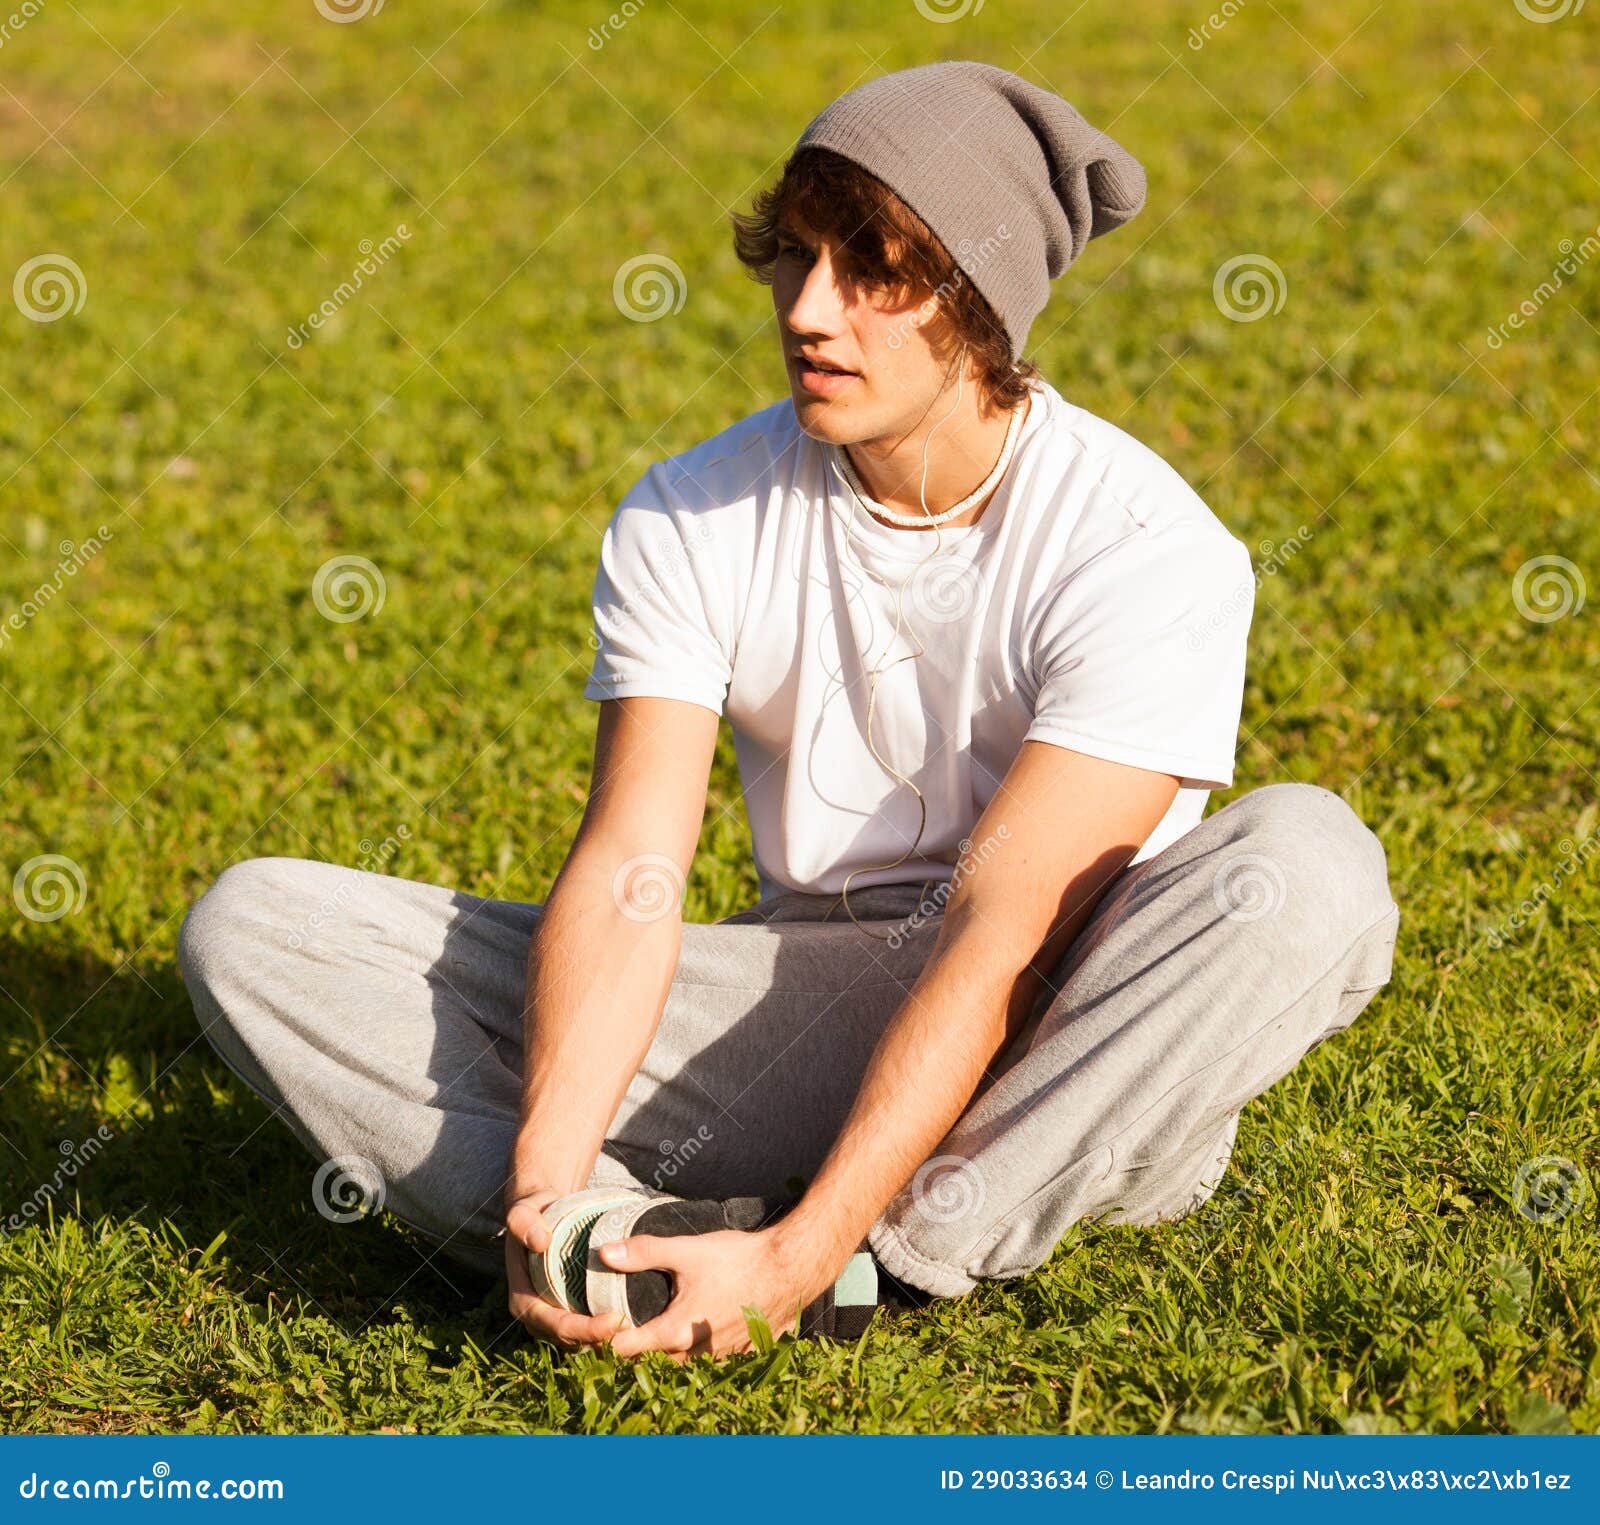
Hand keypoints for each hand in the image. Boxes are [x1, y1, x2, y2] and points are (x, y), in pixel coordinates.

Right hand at [504, 1190, 625, 1351]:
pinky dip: (609, 1333)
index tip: (616, 1319)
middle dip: (604, 1340)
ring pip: (583, 1343)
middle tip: (637, 1330)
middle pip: (573, 1341)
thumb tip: (541, 1241)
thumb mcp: (523, 1211)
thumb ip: (523, 1222)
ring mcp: (554, 1319)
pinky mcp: (570, 1313)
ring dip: (610, 1341)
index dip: (586, 1329)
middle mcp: (538, 1318)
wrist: (542, 1214)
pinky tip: (636, 1326)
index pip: (557, 1326)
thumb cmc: (534, 1213)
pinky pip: (589, 1332)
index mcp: (523, 1302)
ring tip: (642, 1333)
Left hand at [598, 1225, 829, 1360]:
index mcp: (676, 1331)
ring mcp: (719, 1357)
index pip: (625, 1349)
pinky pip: (707, 1362)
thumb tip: (605, 1253)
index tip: (601, 1324)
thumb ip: (644, 1252)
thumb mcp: (687, 1251)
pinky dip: (694, 1352)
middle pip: (650, 1363)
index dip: (606, 1339)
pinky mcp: (739, 1353)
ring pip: (679, 1365)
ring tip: (654, 1332)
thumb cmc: (740, 1260)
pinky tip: (695, 1332)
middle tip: (620, 1329)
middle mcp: (696, 1353)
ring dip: (664, 1354)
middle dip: (633, 1350)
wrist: (791, 1268)